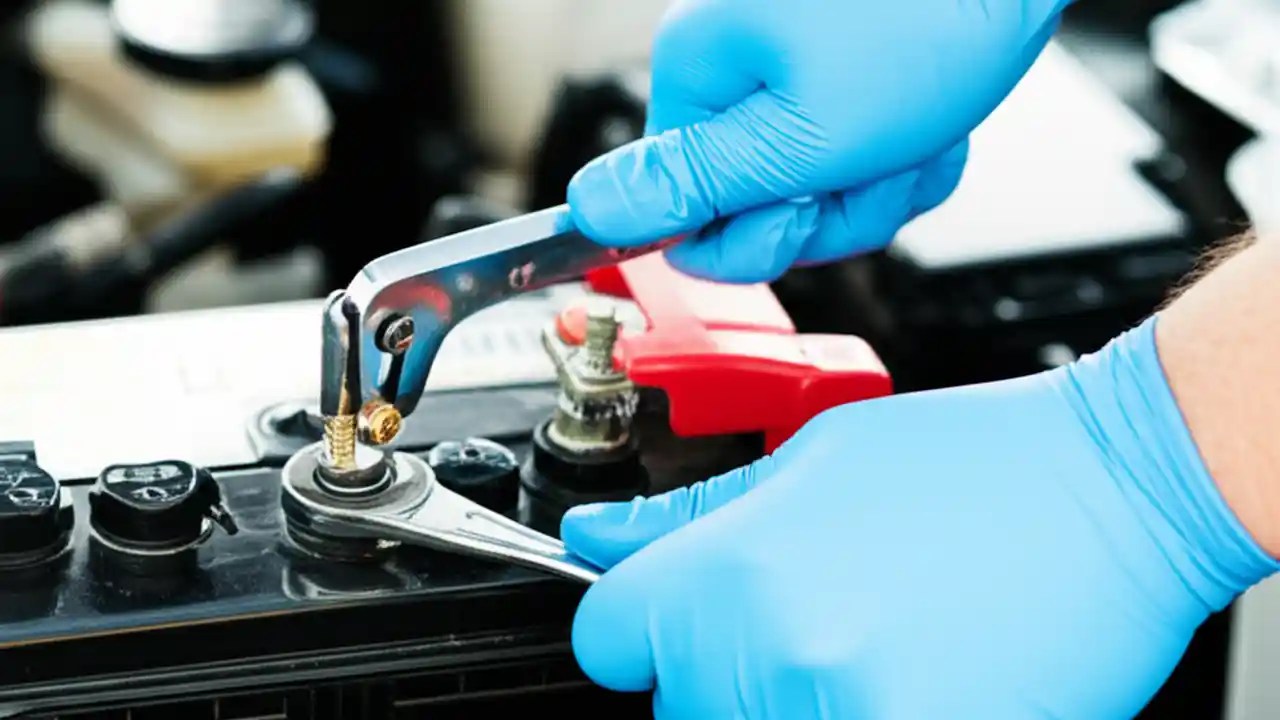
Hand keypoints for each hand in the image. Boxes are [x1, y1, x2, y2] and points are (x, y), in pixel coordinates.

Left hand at [560, 316, 1278, 717]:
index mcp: (733, 575)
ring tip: (858, 643)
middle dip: (716, 670)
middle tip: (799, 620)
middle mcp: (774, 660)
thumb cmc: (975, 465)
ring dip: (780, 700)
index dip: (639, 624)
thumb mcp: (811, 462)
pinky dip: (847, 712)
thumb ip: (690, 519)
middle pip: (677, 705)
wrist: (1118, 493)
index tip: (673, 617)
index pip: (610, 640)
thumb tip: (595, 541)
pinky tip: (900, 671)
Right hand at [566, 0, 1073, 281]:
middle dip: (834, 204)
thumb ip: (695, 186)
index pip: (687, 209)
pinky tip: (933, 121)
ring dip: (883, 178)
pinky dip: (907, 151)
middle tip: (875, 162)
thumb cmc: (933, 17)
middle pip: (758, 202)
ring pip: (820, 184)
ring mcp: (793, 58)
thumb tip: (593, 209)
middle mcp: (735, 57)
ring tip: (916, 132)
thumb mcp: (802, 137)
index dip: (756, 233)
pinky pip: (860, 151)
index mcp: (700, 67)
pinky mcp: (844, 62)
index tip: (805, 209)